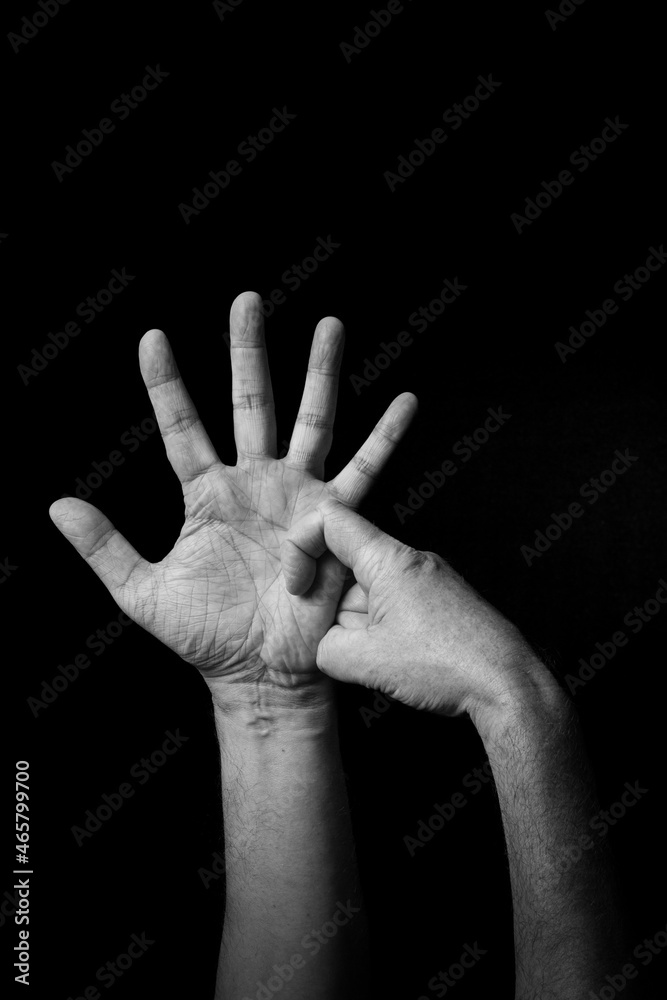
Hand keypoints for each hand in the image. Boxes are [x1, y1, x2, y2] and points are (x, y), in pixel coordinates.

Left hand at [49, 292, 416, 699]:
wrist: (259, 674)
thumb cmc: (205, 637)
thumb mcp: (143, 592)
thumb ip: (105, 547)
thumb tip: (58, 504)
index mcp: (207, 495)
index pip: (182, 427)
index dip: (167, 384)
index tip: (152, 337)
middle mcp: (255, 483)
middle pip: (250, 403)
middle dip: (247, 352)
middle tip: (246, 301)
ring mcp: (298, 497)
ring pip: (311, 421)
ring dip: (320, 373)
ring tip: (329, 324)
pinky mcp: (335, 521)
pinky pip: (365, 473)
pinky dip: (385, 439)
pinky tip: (405, 401)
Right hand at [283, 500, 558, 719]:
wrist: (508, 684)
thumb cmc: (447, 665)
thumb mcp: (366, 662)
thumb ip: (325, 647)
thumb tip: (322, 644)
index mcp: (390, 560)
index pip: (330, 522)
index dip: (300, 549)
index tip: (299, 589)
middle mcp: (412, 561)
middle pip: (348, 564)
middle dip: (333, 603)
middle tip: (338, 640)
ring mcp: (430, 581)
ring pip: (371, 590)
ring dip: (359, 621)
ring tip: (377, 659)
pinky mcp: (442, 602)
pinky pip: (395, 604)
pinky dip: (382, 628)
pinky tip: (396, 660)